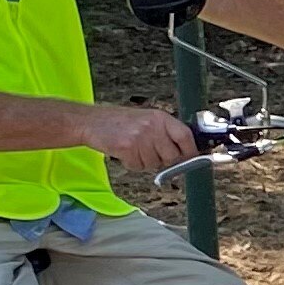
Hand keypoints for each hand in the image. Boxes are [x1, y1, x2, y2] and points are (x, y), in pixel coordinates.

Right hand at [84, 100, 199, 172]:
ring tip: (135, 148)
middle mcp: (153, 126)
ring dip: (145, 162)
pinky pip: (139, 167)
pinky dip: (132, 164)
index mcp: (161, 117)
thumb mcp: (148, 119)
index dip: (191, 151)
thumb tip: (188, 152)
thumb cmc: (120, 121)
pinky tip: (126, 152)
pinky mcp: (127, 148)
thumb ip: (167, 133)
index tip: (191, 158)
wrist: (92, 121)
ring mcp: (140, 137)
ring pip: (154, 164)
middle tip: (150, 152)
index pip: (186, 136)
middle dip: (163, 159)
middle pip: (172, 156)